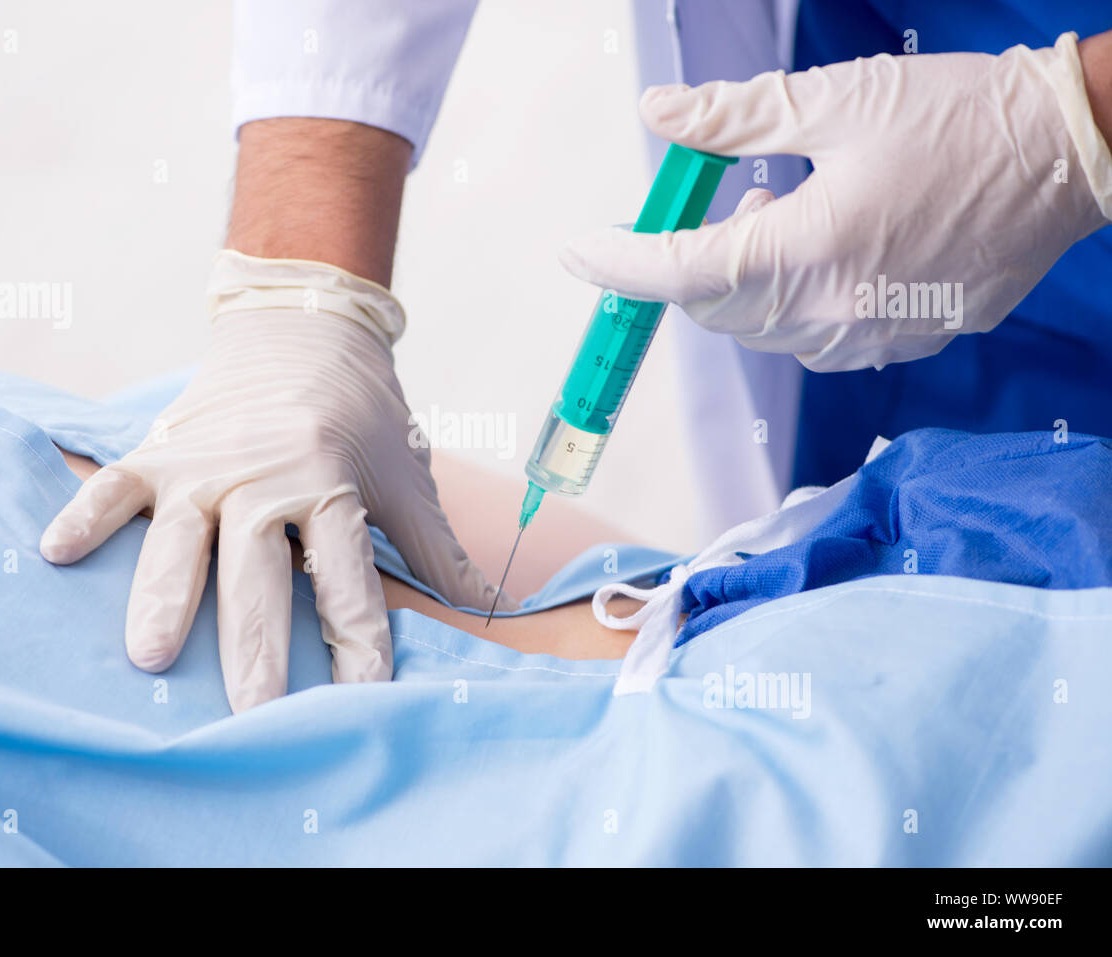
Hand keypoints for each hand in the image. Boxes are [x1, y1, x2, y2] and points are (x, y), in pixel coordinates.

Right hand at [40, 251, 513, 711]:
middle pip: (259, 571)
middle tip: (250, 714)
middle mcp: (266, 478)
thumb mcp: (404, 476)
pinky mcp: (162, 448)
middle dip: (256, 645)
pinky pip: (117, 483)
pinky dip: (88, 514)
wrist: (302, 325)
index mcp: (333, 486)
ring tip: (149, 657)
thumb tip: (489, 609)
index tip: (362, 702)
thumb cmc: (362, 412)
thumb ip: (434, 550)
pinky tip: (55, 552)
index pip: (348, 581)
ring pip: (182, 537)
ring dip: (164, 594)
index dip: (358, 644)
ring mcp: (207, 464)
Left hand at [560, 32, 1111, 370]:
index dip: (619, 265)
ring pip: (764, 330)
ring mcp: (873, 337)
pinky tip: (830, 249)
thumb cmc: (960, 117)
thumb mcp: (835, 101)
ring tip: (791, 210)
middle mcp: (834, 314)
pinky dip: (797, 301)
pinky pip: (817, 338)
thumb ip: (732, 119)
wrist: (1073, 151)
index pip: (680, 276)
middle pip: (718, 311)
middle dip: (698, 262)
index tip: (578, 252)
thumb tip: (660, 116)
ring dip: (750, 280)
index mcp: (807, 254)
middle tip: (735, 196)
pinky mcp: (906, 341)